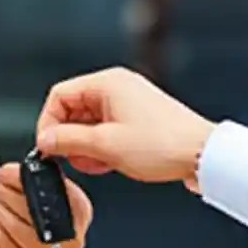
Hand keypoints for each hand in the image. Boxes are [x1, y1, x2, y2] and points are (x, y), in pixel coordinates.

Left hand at [0, 164, 91, 247]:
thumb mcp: (54, 204)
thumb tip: (12, 170)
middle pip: (27, 203)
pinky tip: (1, 227)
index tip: (8, 172)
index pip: (49, 186)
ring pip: (10, 220)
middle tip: (2, 188)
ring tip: (2, 209)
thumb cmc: (43, 231)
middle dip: (6, 191)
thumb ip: (40, 184)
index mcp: (79, 211)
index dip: (21, 177)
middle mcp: (68, 235)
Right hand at [36, 67, 214, 191]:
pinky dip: (101, 147)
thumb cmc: (164, 145)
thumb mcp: (105, 145)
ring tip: (94, 163)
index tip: (48, 147)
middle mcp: (117, 88)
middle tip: (71, 159)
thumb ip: (68, 141)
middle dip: (69, 137)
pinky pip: (106, 129)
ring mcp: (128, 103)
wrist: (202, 155)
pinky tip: (107, 163)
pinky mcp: (137, 119)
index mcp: (107, 83)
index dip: (48, 123)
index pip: (59, 96)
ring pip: (89, 122)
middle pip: (72, 109)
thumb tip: (45, 140)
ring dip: (85, 146)